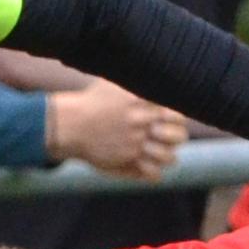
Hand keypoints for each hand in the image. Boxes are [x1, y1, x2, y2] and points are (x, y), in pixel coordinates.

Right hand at [46, 81, 186, 179]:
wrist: (70, 124)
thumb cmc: (93, 102)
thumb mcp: (115, 84)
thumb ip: (138, 82)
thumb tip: (157, 76)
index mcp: (142, 104)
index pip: (176, 114)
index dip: (177, 119)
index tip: (169, 120)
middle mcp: (141, 123)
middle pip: (178, 136)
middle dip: (176, 137)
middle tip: (169, 137)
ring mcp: (134, 143)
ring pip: (169, 157)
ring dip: (168, 155)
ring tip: (161, 153)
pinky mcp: (125, 160)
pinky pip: (152, 173)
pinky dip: (154, 172)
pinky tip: (148, 165)